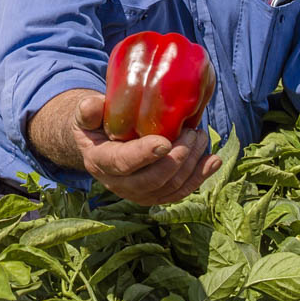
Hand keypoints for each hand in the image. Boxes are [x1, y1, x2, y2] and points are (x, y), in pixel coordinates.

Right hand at [72, 93, 220, 205]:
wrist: (100, 145)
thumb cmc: (96, 126)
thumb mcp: (86, 116)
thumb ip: (88, 110)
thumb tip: (93, 104)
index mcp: (101, 162)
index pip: (123, 163)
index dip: (144, 154)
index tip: (165, 142)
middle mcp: (119, 184)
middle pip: (153, 179)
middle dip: (178, 158)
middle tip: (192, 133)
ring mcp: (138, 193)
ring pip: (170, 187)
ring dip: (191, 164)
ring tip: (201, 137)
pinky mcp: (155, 196)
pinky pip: (180, 192)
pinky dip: (199, 177)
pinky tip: (213, 161)